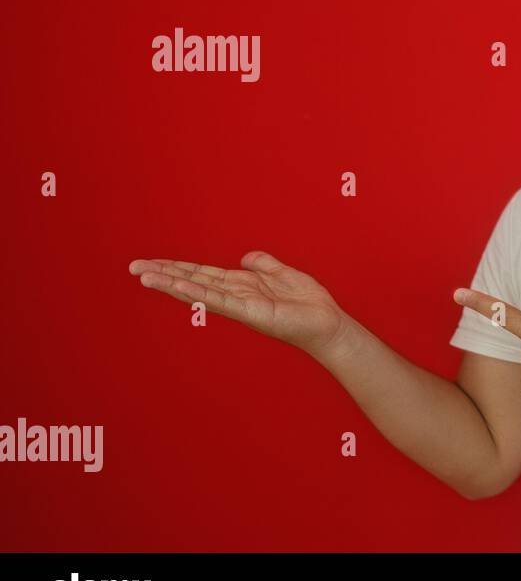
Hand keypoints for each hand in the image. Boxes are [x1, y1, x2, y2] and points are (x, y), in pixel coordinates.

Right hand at [128, 251, 348, 356]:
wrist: (327, 323)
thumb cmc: (307, 303)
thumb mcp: (283, 274)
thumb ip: (263, 264)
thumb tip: (244, 257)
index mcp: (241, 284)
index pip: (202, 274)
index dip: (177, 268)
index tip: (151, 263)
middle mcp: (235, 294)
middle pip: (193, 280)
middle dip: (164, 274)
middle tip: (133, 268)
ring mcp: (240, 304)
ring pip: (199, 290)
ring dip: (172, 283)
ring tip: (145, 276)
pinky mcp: (250, 312)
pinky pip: (220, 300)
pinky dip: (200, 293)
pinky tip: (180, 287)